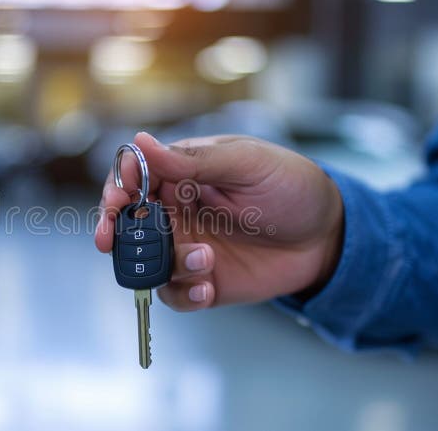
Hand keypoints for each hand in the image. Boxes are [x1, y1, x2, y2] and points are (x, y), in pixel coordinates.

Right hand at [95, 132, 343, 310]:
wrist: (327, 235)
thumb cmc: (291, 186)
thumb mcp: (248, 163)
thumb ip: (194, 160)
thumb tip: (140, 142)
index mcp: (182, 173)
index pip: (133, 176)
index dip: (117, 187)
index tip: (118, 200)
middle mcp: (177, 211)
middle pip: (127, 222)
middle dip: (115, 231)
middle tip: (110, 241)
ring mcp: (188, 247)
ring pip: (148, 261)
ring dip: (166, 265)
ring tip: (206, 261)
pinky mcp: (204, 280)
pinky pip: (176, 294)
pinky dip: (184, 295)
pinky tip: (208, 288)